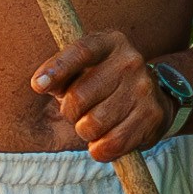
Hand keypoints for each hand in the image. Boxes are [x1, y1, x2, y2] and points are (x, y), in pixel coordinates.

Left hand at [33, 29, 171, 164]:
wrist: (155, 96)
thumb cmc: (104, 83)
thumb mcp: (83, 70)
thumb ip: (61, 76)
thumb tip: (40, 84)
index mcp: (110, 43)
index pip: (80, 52)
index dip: (57, 69)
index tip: (37, 86)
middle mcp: (130, 61)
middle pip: (79, 97)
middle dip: (70, 112)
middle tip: (79, 112)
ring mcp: (144, 88)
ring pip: (93, 125)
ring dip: (85, 132)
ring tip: (95, 124)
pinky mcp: (152, 115)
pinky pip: (112, 144)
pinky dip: (100, 150)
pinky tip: (104, 141)